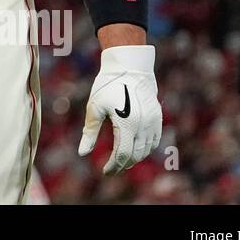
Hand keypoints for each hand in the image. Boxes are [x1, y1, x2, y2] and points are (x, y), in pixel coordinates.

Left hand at [78, 44, 161, 173]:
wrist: (130, 67)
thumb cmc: (108, 86)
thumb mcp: (94, 108)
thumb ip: (90, 132)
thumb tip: (82, 153)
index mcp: (127, 124)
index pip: (122, 155)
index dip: (114, 166)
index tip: (105, 172)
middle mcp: (143, 125)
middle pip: (135, 155)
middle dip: (123, 164)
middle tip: (112, 168)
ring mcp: (153, 122)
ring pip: (146, 150)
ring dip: (135, 158)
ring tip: (122, 160)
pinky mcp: (158, 117)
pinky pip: (154, 140)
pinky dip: (145, 149)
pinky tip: (135, 149)